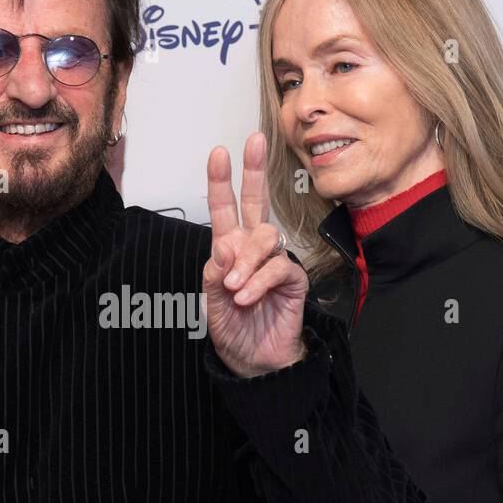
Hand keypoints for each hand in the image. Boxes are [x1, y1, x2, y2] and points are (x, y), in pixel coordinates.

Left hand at [203, 132, 309, 377]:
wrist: (253, 360)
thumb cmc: (233, 328)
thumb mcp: (210, 302)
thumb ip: (212, 274)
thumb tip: (222, 248)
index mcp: (229, 250)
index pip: (225, 209)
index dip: (221, 181)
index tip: (219, 153)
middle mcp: (252, 249)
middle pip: (255, 203)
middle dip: (254, 171)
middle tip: (255, 142)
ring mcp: (274, 262)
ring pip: (265, 237)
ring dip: (246, 260)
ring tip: (233, 287)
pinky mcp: (293, 280)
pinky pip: (279, 268)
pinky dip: (259, 281)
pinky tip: (246, 297)